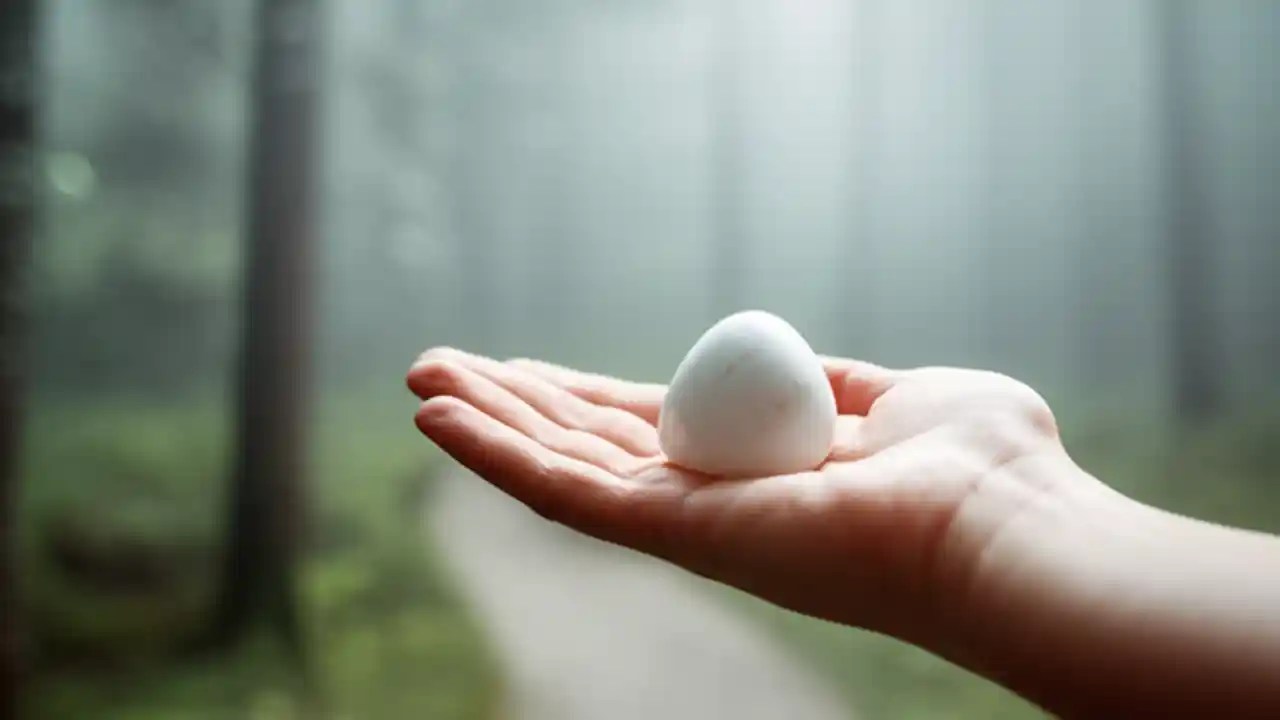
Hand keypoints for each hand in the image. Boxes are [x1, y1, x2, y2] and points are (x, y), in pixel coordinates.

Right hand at [405, 348, 1103, 646]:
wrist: (1003, 525)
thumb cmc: (982, 465)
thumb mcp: (905, 398)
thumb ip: (844, 385)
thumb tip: (803, 367)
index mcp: (758, 471)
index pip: (645, 426)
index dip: (579, 395)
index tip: (528, 367)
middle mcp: (714, 501)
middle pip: (587, 444)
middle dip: (512, 406)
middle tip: (439, 368)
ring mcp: (691, 521)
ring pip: (559, 467)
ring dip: (484, 423)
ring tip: (419, 380)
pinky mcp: (678, 533)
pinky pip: (565, 493)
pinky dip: (495, 455)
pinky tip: (439, 419)